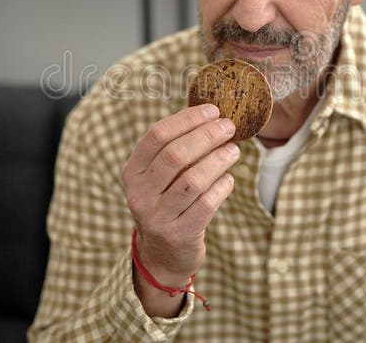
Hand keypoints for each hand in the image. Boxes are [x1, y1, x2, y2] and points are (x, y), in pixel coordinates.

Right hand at [120, 104, 238, 313]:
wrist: (163, 256)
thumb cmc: (168, 203)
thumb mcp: (159, 179)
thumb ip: (176, 150)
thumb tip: (212, 117)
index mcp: (132, 173)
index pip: (157, 135)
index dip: (187, 119)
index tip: (212, 110)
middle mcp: (139, 194)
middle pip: (176, 155)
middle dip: (207, 136)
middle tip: (228, 127)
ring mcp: (158, 217)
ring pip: (193, 180)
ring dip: (218, 160)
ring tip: (233, 150)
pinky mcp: (180, 235)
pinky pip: (207, 204)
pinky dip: (222, 186)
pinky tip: (229, 179)